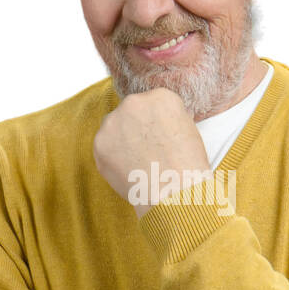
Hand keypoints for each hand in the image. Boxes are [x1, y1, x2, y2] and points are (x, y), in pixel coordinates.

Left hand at [93, 88, 210, 217]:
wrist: (172, 192)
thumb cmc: (187, 167)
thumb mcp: (189, 131)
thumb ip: (169, 119)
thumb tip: (159, 123)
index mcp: (161, 96)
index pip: (153, 104)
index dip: (156, 124)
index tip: (159, 138)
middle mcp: (135, 102)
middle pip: (131, 112)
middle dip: (135, 129)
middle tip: (146, 152)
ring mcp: (114, 121)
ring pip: (114, 128)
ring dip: (121, 141)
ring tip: (137, 163)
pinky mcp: (99, 142)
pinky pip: (104, 147)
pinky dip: (112, 158)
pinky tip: (128, 170)